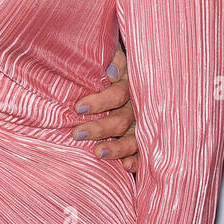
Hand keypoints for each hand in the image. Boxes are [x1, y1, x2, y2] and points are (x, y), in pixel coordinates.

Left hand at [73, 44, 137, 173]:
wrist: (141, 74)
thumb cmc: (113, 65)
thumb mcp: (113, 57)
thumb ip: (111, 62)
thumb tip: (109, 72)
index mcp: (131, 84)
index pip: (117, 94)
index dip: (99, 101)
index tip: (78, 107)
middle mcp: (139, 106)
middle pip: (122, 119)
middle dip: (99, 128)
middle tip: (77, 134)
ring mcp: (144, 124)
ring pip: (133, 139)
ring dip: (116, 148)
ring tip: (97, 153)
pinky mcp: (146, 139)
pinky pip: (144, 152)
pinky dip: (137, 161)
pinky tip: (126, 166)